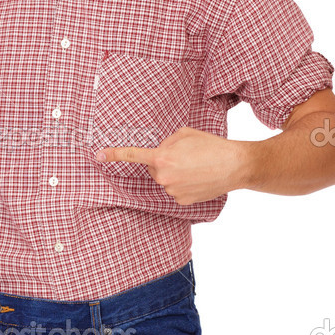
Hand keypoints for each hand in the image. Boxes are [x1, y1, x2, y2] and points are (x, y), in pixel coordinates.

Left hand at [95, 126, 251, 205]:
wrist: (235, 165)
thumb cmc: (211, 145)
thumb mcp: (185, 134)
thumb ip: (166, 142)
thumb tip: (159, 153)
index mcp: (162, 157)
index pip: (133, 155)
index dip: (114, 154)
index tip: (98, 154)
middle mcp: (164, 177)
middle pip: (154, 168)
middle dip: (164, 161)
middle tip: (186, 155)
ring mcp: (172, 191)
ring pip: (165, 180)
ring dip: (175, 172)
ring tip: (197, 166)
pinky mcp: (182, 201)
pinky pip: (175, 190)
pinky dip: (183, 184)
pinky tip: (198, 178)